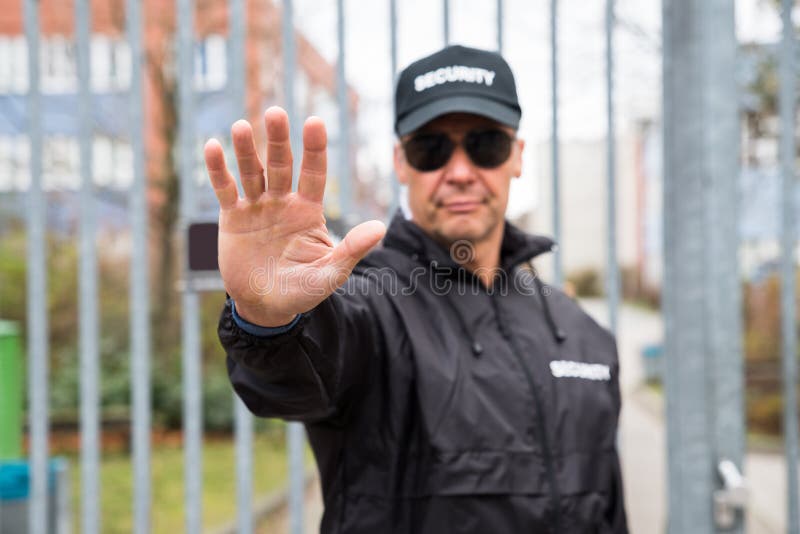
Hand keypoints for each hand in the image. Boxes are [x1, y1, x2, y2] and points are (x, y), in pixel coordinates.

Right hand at [204, 106, 385, 326]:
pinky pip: (225, 189)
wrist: (266, 308)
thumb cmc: (303, 291)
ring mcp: (257, 206)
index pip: (314, 173)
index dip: (314, 148)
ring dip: (245, 150)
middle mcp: (283, 201)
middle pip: (281, 164)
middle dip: (278, 140)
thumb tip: (380, 228)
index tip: (315, 121)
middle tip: (275, 112)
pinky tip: (212, 147)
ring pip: (252, 171)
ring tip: (240, 127)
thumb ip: (351, 249)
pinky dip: (218, 171)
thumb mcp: (330, 273)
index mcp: (308, 210)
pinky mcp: (232, 217)